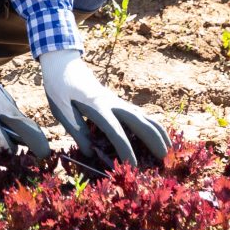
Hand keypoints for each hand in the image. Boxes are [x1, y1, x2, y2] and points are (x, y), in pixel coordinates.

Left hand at [40, 49, 172, 167]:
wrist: (64, 63)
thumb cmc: (59, 87)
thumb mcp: (61, 110)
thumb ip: (76, 130)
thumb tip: (90, 152)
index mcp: (97, 108)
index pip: (116, 132)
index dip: (126, 150)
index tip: (133, 166)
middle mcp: (112, 104)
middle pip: (140, 122)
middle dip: (154, 141)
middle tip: (164, 159)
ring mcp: (117, 101)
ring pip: (144, 116)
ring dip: (158, 132)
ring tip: (169, 149)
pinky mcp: (118, 101)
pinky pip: (140, 113)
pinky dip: (153, 124)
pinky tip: (159, 133)